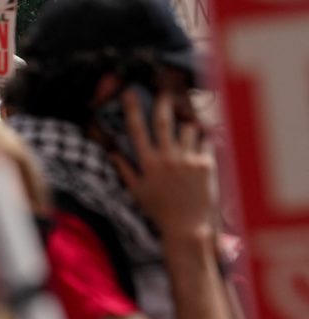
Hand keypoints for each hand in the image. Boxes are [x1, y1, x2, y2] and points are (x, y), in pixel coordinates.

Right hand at [111, 90, 215, 238]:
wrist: (188, 226)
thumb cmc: (159, 210)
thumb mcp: (136, 191)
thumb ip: (124, 170)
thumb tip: (112, 153)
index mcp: (148, 163)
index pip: (137, 129)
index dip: (132, 109)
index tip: (129, 93)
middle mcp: (167, 158)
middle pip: (164, 121)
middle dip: (163, 103)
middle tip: (165, 92)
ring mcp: (188, 159)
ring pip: (188, 128)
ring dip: (187, 125)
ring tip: (187, 128)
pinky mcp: (206, 164)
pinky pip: (206, 141)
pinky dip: (203, 140)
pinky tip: (201, 146)